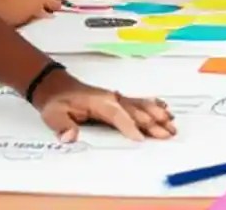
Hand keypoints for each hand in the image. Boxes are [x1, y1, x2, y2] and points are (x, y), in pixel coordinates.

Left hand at [32, 69, 175, 141]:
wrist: (57, 87)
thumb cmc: (58, 102)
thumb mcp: (53, 114)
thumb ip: (62, 126)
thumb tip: (70, 136)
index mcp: (98, 102)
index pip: (117, 114)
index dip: (129, 126)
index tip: (140, 138)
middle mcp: (112, 98)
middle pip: (135, 111)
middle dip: (152, 122)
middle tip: (167, 133)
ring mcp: (117, 98)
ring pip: (141, 106)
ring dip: (157, 114)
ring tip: (171, 124)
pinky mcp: (119, 101)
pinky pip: (139, 102)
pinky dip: (154, 105)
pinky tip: (165, 109)